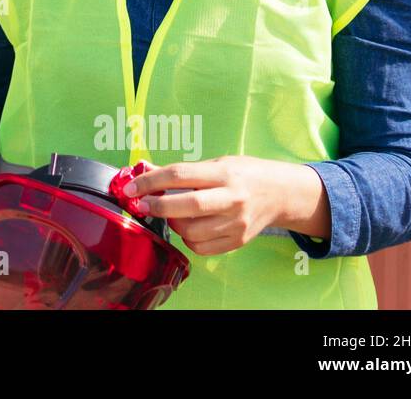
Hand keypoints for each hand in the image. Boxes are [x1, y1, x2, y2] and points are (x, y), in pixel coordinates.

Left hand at [124, 155, 322, 255]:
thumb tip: (143, 169)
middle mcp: (232, 199)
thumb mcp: (215, 163)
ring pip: (192, 231)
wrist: (280, 193)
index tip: (130, 187)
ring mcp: (237, 223)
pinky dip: (187, 238)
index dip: (150, 181)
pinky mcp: (238, 241)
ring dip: (172, 224)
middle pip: (187, 206)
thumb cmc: (243, 174)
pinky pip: (202, 247)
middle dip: (157, 206)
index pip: (180, 175)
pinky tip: (188, 226)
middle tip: (140, 204)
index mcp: (224, 174)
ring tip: (170, 214)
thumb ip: (181, 171)